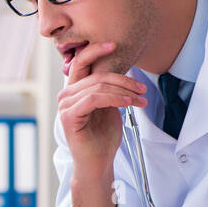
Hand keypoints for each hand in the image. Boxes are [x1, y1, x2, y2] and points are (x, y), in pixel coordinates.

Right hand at [57, 40, 148, 168]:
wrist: (98, 162)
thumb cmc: (103, 137)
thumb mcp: (110, 106)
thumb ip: (110, 89)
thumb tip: (123, 70)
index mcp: (74, 90)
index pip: (82, 62)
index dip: (96, 50)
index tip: (114, 44)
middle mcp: (66, 95)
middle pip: (97, 75)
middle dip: (124, 80)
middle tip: (142, 89)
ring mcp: (65, 106)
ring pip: (97, 86)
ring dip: (124, 91)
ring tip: (140, 99)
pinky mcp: (69, 117)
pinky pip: (93, 99)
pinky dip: (113, 98)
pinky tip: (127, 103)